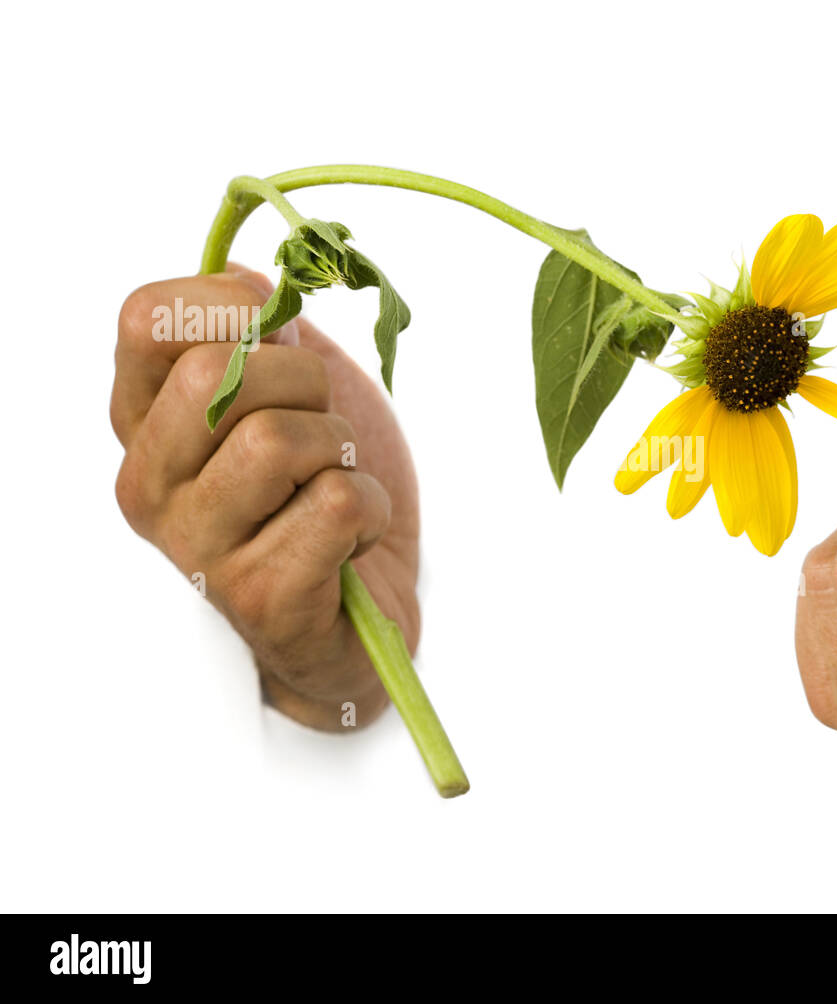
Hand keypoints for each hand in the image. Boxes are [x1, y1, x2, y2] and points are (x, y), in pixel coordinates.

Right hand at [111, 266, 419, 730]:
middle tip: (322, 430)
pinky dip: (369, 507)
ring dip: (339, 453)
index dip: (233, 305)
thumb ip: (261, 336)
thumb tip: (248, 280)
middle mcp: (150, 486)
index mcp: (145, 425)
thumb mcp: (292, 395)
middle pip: (218, 374)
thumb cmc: (321, 496)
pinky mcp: (259, 598)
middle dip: (306, 383)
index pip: (147, 319)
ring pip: (278, 440)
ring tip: (334, 485)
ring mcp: (197, 548)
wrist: (358, 619)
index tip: (280, 337)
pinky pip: (336, 504)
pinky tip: (352, 538)